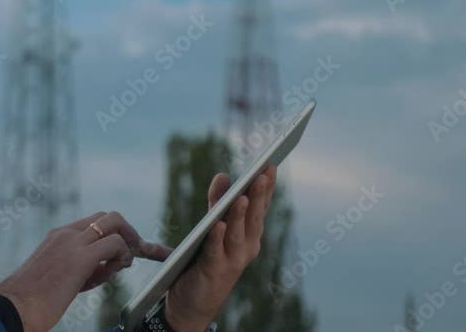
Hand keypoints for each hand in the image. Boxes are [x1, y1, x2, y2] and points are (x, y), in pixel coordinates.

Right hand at [0, 211, 172, 331]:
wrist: (13, 307)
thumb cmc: (32, 301)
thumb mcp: (59, 276)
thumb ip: (82, 267)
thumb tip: (106, 267)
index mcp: (58, 236)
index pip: (95, 223)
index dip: (116, 233)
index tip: (127, 249)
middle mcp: (66, 233)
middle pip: (108, 216)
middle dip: (128, 231)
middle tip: (136, 251)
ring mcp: (72, 243)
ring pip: (114, 221)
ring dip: (130, 239)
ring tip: (128, 261)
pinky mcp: (79, 258)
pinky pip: (114, 244)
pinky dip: (124, 254)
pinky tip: (120, 267)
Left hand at [164, 165, 277, 330]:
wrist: (195, 301)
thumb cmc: (208, 260)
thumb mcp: (214, 227)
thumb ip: (217, 202)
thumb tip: (223, 175)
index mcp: (250, 235)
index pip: (261, 207)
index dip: (266, 187)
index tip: (271, 165)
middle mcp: (246, 247)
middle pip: (254, 218)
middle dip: (258, 196)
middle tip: (262, 174)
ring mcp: (232, 260)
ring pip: (237, 234)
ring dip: (240, 215)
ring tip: (241, 197)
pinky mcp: (213, 271)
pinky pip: (215, 251)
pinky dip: (217, 238)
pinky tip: (217, 225)